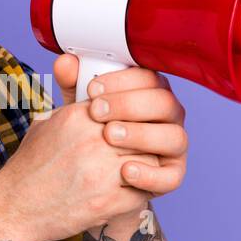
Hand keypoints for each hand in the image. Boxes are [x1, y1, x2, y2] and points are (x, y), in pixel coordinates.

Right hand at [0, 76, 153, 240]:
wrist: (14, 208)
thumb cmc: (30, 167)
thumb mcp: (46, 124)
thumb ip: (74, 105)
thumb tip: (97, 94)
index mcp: (78, 117)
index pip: (126, 107)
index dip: (134, 118)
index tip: (133, 126)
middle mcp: (92, 141)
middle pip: (142, 132)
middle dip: (144, 141)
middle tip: (140, 148)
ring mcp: (101, 172)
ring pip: (149, 160)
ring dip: (147, 165)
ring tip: (136, 169)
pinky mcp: (108, 202)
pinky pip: (144, 191)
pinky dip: (141, 191)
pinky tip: (130, 190)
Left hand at [52, 54, 187, 200]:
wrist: (86, 174)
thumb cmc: (89, 134)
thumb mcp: (79, 109)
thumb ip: (73, 85)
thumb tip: (66, 63)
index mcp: (151, 92)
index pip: (148, 78)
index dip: (122, 81)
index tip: (92, 88)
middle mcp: (168, 117)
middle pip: (164, 103)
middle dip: (129, 105)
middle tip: (96, 111)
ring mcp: (173, 146)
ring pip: (174, 136)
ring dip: (142, 135)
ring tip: (108, 136)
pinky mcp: (171, 175)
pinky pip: (172, 177)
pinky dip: (151, 174)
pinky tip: (125, 171)